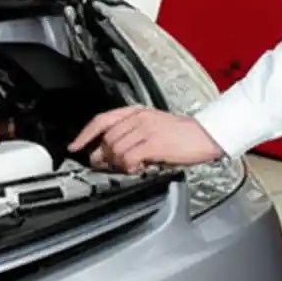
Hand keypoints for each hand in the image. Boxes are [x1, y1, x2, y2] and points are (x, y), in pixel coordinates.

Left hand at [68, 106, 224, 172]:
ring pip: (116, 149)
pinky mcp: (154, 143)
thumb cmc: (182, 134)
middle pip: (107, 138)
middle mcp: (138, 118)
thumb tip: (109, 151)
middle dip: (103, 155)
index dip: (84, 134)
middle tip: (107, 166)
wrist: (207, 135)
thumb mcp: (153, 126)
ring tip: (129, 167)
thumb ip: (131, 133)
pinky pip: (129, 157)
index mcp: (136, 111)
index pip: (101, 120)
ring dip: (118, 163)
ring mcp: (146, 130)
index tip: (74, 146)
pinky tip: (138, 169)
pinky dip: (129, 167)